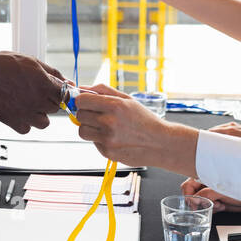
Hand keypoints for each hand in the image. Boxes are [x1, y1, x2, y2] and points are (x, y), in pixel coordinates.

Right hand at [0, 50, 65, 133]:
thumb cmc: (3, 64)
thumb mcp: (33, 62)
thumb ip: (53, 73)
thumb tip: (68, 81)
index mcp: (46, 85)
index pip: (66, 95)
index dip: (60, 93)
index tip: (55, 92)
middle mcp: (38, 101)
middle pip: (55, 108)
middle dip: (48, 101)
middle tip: (34, 92)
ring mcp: (26, 113)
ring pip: (43, 122)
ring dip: (38, 114)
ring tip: (27, 104)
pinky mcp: (13, 121)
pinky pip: (27, 129)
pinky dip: (24, 122)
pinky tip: (18, 111)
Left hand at [72, 83, 197, 174]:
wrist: (161, 143)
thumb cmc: (145, 119)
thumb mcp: (128, 99)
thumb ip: (103, 91)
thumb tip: (81, 88)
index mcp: (114, 105)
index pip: (81, 101)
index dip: (81, 101)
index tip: (85, 102)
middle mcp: (109, 122)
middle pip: (80, 115)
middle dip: (85, 114)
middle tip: (97, 115)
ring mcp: (108, 139)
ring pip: (82, 131)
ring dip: (89, 127)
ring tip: (103, 127)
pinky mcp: (108, 152)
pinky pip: (93, 142)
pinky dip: (99, 139)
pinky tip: (113, 137)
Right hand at [181, 176, 240, 212]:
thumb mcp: (221, 191)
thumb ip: (205, 195)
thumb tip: (193, 200)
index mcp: (206, 175)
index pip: (188, 185)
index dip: (189, 196)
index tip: (194, 205)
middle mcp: (207, 182)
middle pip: (193, 194)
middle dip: (199, 202)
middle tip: (209, 205)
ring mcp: (211, 192)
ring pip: (200, 202)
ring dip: (207, 206)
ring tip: (220, 205)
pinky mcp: (216, 200)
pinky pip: (208, 207)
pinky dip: (213, 209)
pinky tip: (222, 207)